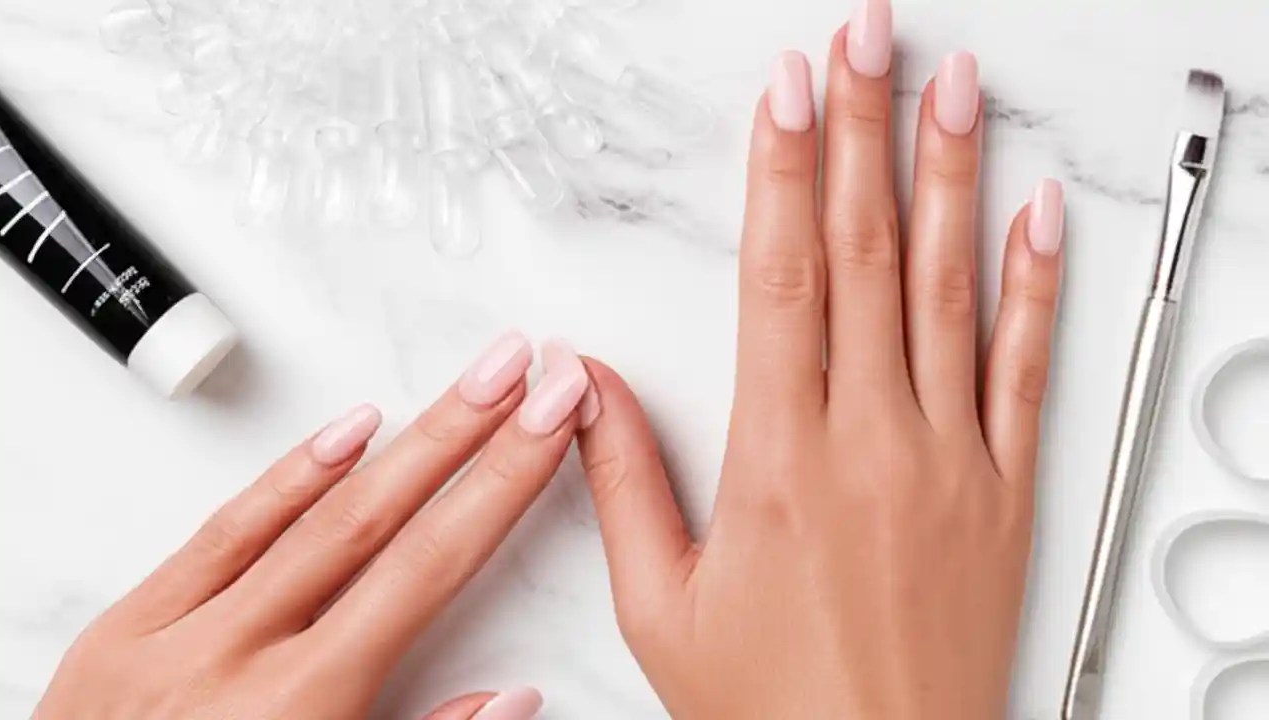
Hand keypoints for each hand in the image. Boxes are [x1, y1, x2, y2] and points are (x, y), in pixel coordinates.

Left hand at [36, 334, 596, 719]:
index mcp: (303, 711)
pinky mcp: (123, 626)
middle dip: (462, 437)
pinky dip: (289, 476)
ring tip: (462, 385)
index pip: (429, 569)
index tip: (545, 423)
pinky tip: (347, 430)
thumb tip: (513, 696)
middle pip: (376, 521)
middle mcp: (238, 659)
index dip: (499, 486)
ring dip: (397, 441)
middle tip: (521, 372)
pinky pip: (218, 532)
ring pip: (304, 515)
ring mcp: (174, 635)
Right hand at [574, 2, 1064, 717]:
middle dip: (864, 131)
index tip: (790, 90)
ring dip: (948, 176)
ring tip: (953, 86)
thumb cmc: (773, 708)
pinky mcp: (1004, 492)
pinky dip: (1032, 285)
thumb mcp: (663, 606)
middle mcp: (871, 441)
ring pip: (946, 288)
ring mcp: (949, 460)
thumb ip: (625, 480)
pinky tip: (1032, 214)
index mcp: (779, 460)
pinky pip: (1024, 369)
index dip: (784, 170)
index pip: (781, 278)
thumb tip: (583, 385)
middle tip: (869, 41)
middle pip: (864, 253)